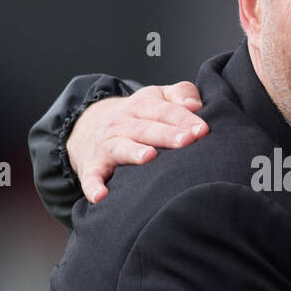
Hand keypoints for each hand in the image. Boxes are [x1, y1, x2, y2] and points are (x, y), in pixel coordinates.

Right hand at [68, 82, 207, 202]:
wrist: (87, 125)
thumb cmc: (138, 115)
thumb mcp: (157, 96)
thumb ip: (180, 94)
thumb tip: (196, 105)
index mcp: (141, 105)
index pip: (164, 110)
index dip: (184, 119)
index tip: (203, 130)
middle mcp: (121, 123)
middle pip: (145, 128)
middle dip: (166, 134)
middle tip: (186, 141)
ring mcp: (106, 145)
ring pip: (121, 148)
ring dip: (133, 152)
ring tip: (149, 157)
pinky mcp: (92, 167)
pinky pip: (91, 177)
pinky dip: (93, 186)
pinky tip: (100, 196)